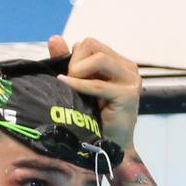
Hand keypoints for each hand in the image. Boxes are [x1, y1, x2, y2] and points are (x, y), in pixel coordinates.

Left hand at [48, 34, 141, 153]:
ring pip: (98, 59)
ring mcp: (131, 80)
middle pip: (92, 46)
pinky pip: (96, 84)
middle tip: (70, 83)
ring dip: (78, 72)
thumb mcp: (80, 85)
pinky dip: (78, 85)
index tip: (70, 78)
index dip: (74, 57)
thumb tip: (54, 37)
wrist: (110, 147)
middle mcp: (129, 68)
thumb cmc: (94, 118)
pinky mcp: (128, 95)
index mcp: (119, 63)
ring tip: (72, 88)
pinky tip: (65, 85)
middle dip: (75, 62)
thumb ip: (68, 61)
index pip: (90, 43)